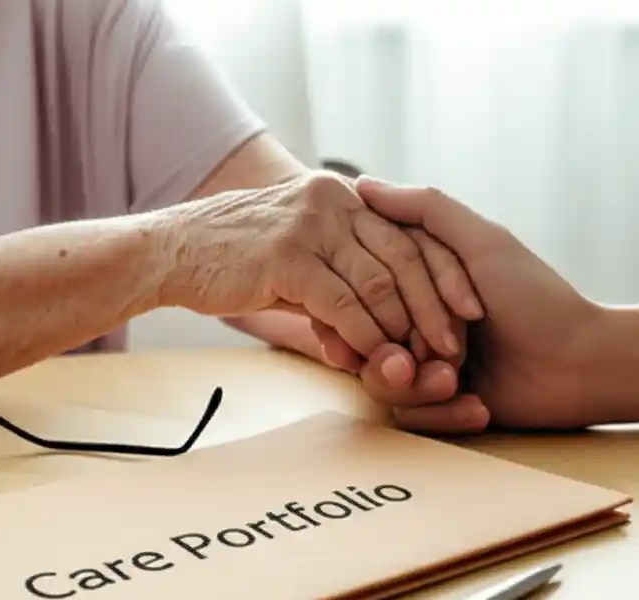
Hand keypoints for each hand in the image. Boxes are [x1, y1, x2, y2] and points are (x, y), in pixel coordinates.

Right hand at [156, 172, 482, 358]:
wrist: (169, 252)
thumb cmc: (232, 259)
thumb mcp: (297, 250)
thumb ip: (339, 269)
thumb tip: (380, 315)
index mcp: (345, 196)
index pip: (413, 234)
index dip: (446, 275)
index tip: (469, 313)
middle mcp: (336, 200)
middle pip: (407, 258)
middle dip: (436, 308)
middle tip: (454, 350)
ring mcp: (312, 225)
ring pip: (380, 283)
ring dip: (405, 330)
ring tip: (421, 365)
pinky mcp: (288, 256)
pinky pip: (343, 303)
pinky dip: (366, 336)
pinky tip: (376, 362)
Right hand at [348, 177, 607, 431]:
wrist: (580, 365)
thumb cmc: (537, 298)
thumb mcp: (483, 244)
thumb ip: (426, 210)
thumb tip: (363, 184)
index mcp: (420, 281)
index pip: (366, 289)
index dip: (374, 305)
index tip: (410, 315)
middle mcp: (417, 320)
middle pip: (367, 341)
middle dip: (398, 355)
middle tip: (439, 355)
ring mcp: (428, 364)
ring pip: (384, 384)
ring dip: (420, 387)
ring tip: (457, 383)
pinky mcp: (442, 405)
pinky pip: (412, 416)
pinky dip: (444, 414)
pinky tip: (478, 406)